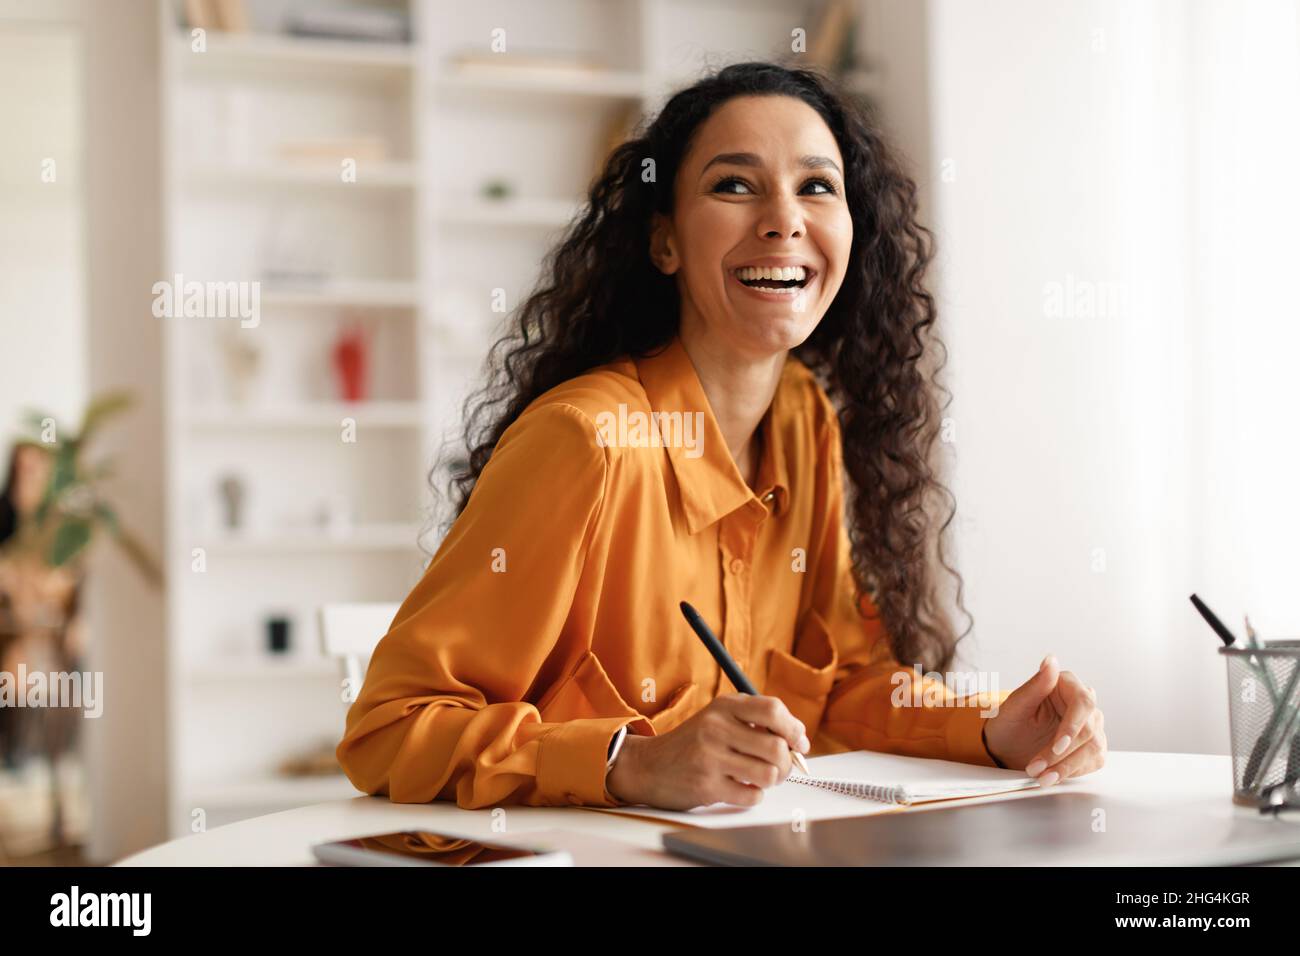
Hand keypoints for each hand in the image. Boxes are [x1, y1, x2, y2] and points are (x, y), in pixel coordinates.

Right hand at [605, 693, 810, 809]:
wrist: (649, 766)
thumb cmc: (692, 743)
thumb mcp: (718, 717)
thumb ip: (755, 720)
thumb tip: (800, 739)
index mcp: (723, 706)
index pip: (773, 710)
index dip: (794, 728)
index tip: (799, 742)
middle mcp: (716, 728)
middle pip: (777, 747)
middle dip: (787, 762)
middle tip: (780, 767)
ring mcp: (710, 757)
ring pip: (769, 774)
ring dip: (771, 780)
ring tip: (759, 778)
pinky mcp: (707, 785)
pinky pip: (751, 796)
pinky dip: (754, 796)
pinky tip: (741, 788)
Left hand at [982, 655, 1105, 786]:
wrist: (1005, 746)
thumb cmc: (1008, 722)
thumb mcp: (1015, 705)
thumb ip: (1036, 684)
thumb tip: (1051, 660)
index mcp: (1067, 685)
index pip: (1084, 702)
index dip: (1073, 726)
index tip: (1057, 746)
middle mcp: (1084, 705)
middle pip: (1089, 730)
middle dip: (1061, 753)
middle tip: (1036, 767)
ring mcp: (1092, 727)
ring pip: (1092, 749)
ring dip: (1064, 767)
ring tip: (1040, 776)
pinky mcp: (1092, 749)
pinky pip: (1091, 763)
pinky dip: (1070, 773)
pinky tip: (1051, 778)